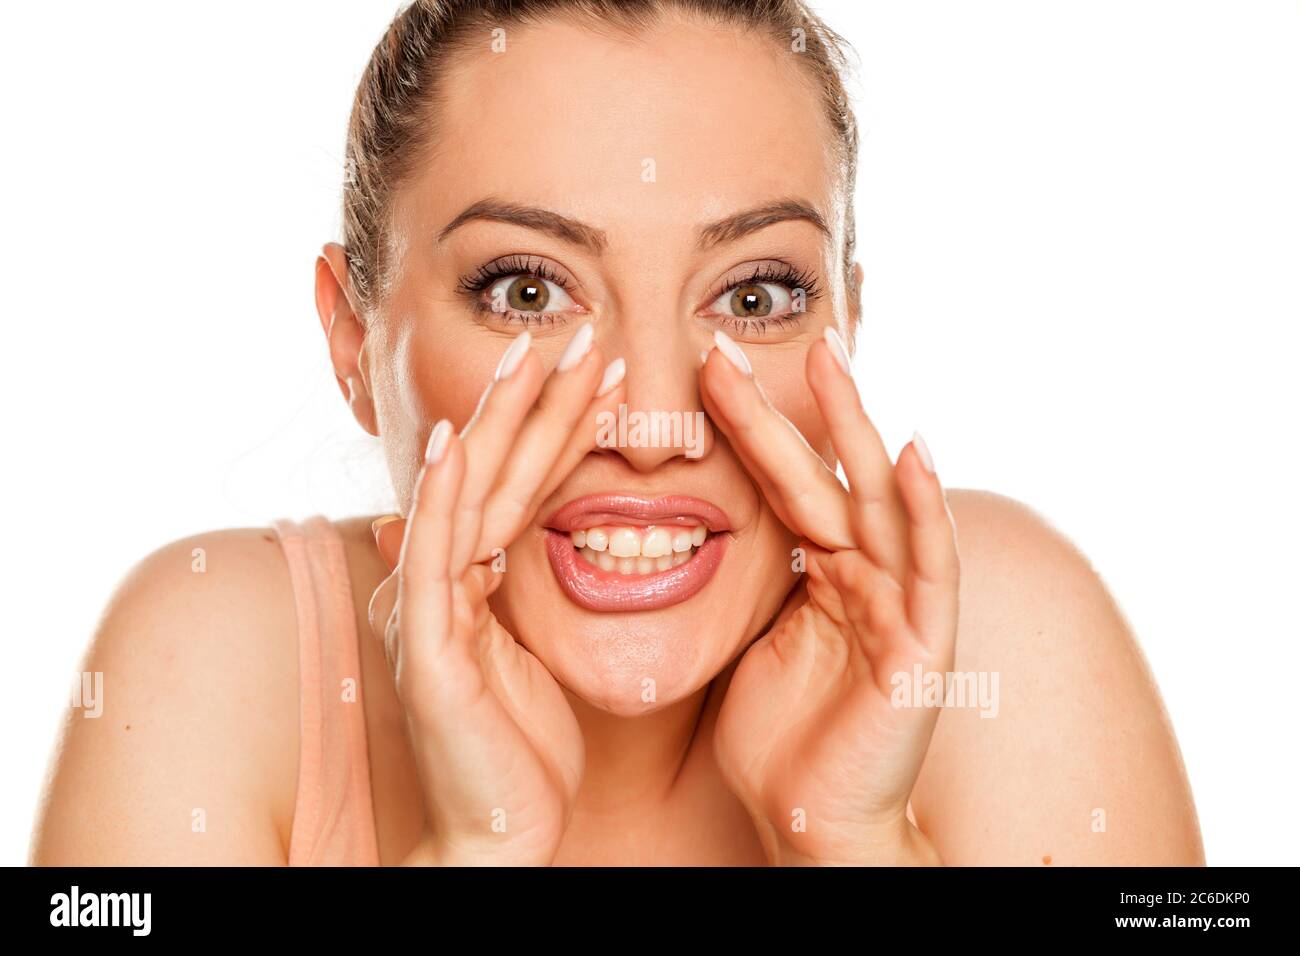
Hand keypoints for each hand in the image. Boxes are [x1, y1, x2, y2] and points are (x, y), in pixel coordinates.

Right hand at [369, 325, 624, 865]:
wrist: (499, 834)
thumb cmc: (524, 752)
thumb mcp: (533, 656)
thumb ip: (522, 593)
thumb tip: (518, 543)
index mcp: (475, 583)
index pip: (521, 486)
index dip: (558, 426)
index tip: (603, 372)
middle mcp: (445, 584)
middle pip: (493, 472)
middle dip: (535, 400)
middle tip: (579, 332)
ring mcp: (430, 612)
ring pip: (464, 496)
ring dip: (499, 422)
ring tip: (537, 355)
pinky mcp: (430, 651)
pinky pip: (433, 559)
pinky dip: (442, 496)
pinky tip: (457, 442)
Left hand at [701, 329, 958, 866]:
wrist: (812, 825)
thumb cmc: (779, 743)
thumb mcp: (750, 646)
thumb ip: (750, 587)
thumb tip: (700, 536)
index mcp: (821, 575)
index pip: (783, 486)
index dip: (747, 429)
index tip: (702, 372)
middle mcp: (865, 577)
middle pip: (825, 475)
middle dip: (788, 407)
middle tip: (742, 342)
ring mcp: (899, 606)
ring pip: (878, 501)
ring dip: (855, 428)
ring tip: (830, 359)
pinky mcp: (924, 645)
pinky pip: (930, 567)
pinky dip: (927, 508)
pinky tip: (917, 449)